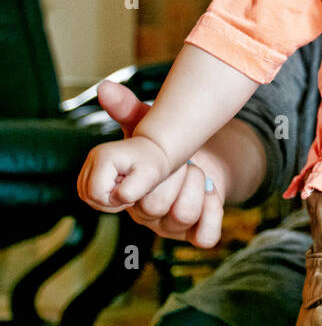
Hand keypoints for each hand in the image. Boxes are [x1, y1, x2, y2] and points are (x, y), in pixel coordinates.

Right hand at [78, 134, 170, 212]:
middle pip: (87, 195)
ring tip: (125, 193)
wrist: (153, 149)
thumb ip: (132, 191)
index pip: (95, 193)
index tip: (131, 197)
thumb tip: (115, 197)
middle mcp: (93, 157)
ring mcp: (89, 161)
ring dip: (104, 201)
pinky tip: (119, 190)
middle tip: (129, 197)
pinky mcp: (90, 168)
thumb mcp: (149, 177)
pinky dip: (102, 196)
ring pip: (85, 194)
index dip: (112, 202)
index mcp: (105, 158)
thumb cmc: (153, 164)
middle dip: (108, 203)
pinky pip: (87, 191)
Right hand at [84, 80, 224, 246]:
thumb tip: (105, 88)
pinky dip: (213, 211)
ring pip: (182, 215)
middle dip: (173, 174)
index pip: (116, 197)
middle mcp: (142, 216)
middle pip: (152, 205)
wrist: (202, 162)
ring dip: (195, 185)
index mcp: (123, 194)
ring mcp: (169, 228)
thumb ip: (127, 109)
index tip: (150, 158)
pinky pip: (205, 237)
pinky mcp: (195, 235)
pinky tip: (210, 192)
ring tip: (196, 172)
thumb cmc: (164, 148)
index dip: (135, 177)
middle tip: (182, 162)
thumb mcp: (145, 126)